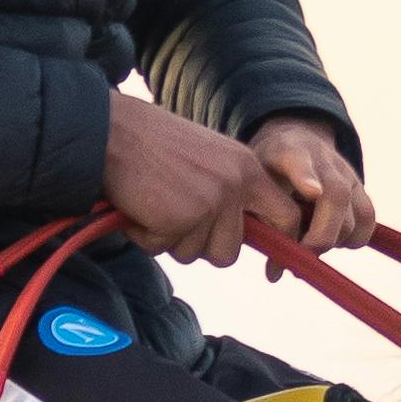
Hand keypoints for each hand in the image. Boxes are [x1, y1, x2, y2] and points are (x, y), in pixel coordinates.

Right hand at [102, 78, 266, 265]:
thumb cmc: (153, 145)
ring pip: (193, 254)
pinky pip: (161, 249)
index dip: (283, 246)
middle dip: (199, 244)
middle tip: (173, 213)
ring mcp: (209, 202)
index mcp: (247, 167)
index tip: (276, 270)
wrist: (113, 130)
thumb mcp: (209, 160)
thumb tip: (240, 235)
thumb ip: (231, 192)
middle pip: (228, 252)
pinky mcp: (180, 218)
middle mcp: (235, 185)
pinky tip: (139, 204)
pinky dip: (144, 235)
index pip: (287, 216)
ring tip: (154, 201)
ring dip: (167, 238)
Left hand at [242, 118, 374, 257]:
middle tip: (301, 254)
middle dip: (321, 235)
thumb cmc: (267, 171)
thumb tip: (275, 274)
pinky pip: (368, 221)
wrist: (291, 140)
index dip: (306, 177)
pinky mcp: (360, 187)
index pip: (299, 160)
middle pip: (336, 196)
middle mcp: (323, 159)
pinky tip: (331, 239)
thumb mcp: (253, 186)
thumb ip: (261, 220)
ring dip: (334, 240)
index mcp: (288, 152)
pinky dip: (353, 239)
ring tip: (309, 243)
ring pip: (355, 215)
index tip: (312, 192)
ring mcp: (345, 172)